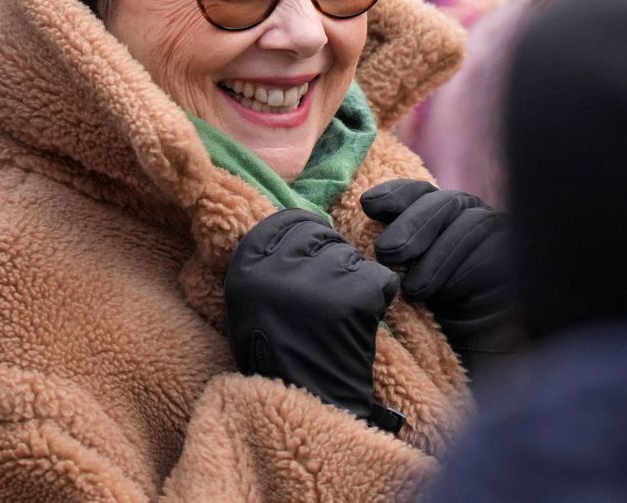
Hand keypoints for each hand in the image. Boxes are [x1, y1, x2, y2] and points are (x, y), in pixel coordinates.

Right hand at [225, 209, 399, 420]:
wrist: (307, 406)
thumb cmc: (278, 359)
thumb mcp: (252, 303)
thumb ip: (269, 265)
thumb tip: (301, 227)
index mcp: (246, 266)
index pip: (286, 220)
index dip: (307, 232)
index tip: (315, 250)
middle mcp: (277, 267)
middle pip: (321, 235)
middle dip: (333, 257)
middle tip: (333, 295)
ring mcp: (317, 280)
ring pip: (352, 257)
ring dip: (355, 281)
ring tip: (341, 318)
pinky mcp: (353, 296)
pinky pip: (380, 278)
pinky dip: (379, 298)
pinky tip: (362, 323)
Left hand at [361, 180, 521, 374]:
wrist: (465, 344)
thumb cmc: (425, 306)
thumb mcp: (399, 271)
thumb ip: (388, 246)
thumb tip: (361, 225)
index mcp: (435, 209)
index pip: (417, 190)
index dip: (394, 194)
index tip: (368, 205)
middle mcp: (465, 212)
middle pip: (441, 203)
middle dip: (411, 225)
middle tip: (386, 252)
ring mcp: (492, 229)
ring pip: (466, 226)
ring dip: (433, 258)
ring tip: (411, 289)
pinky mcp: (510, 254)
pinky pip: (485, 255)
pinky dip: (457, 274)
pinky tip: (437, 294)